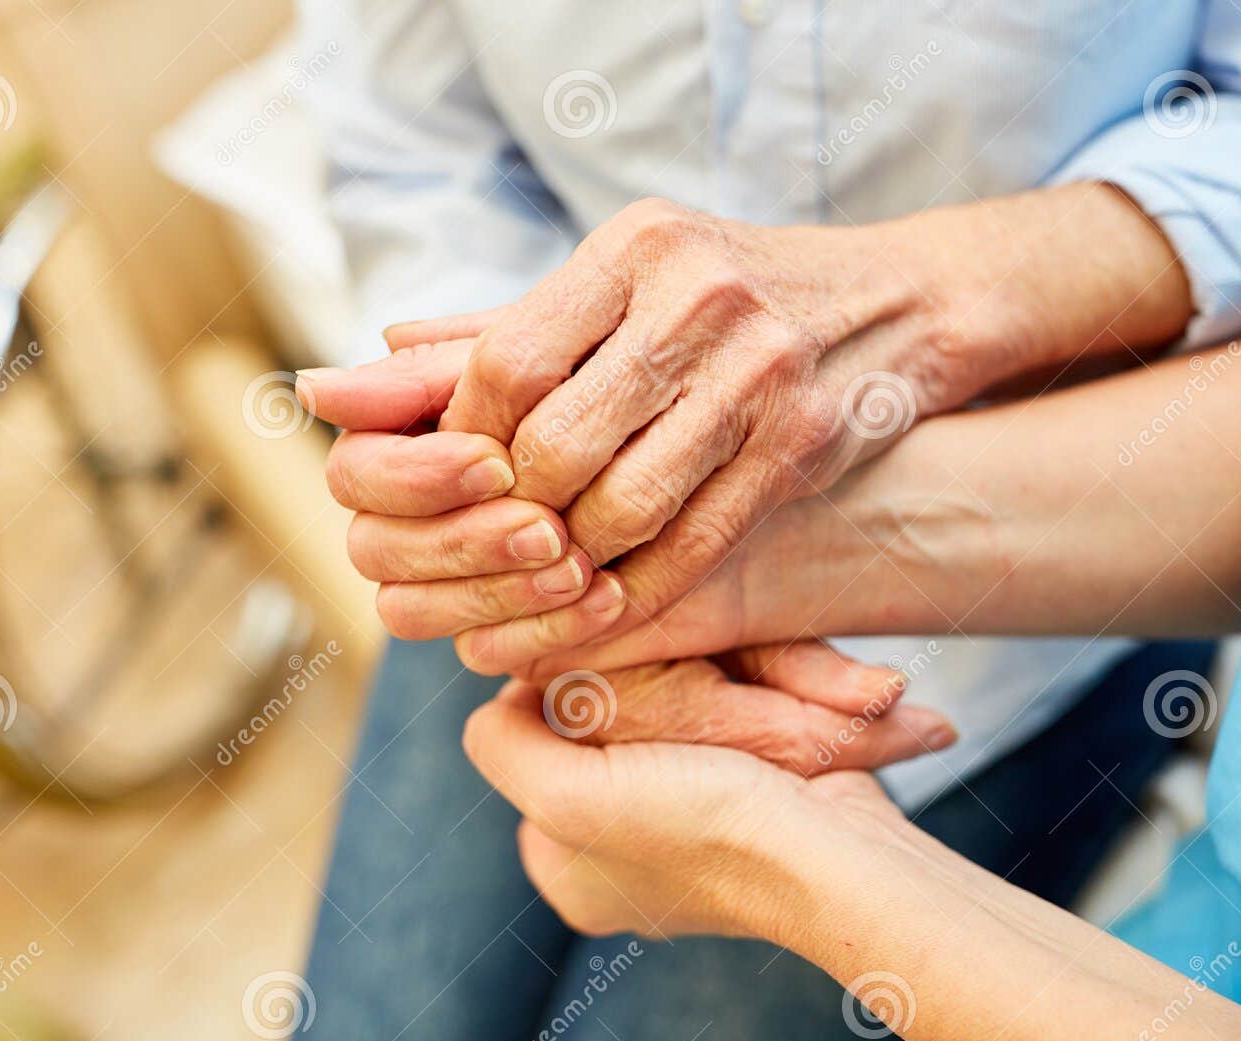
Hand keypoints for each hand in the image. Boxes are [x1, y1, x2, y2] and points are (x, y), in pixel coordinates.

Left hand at [303, 185, 1192, 668]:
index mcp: (636, 245)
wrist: (891, 306)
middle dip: (515, 510)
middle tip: (505, 538)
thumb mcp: (619, 285)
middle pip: (555, 443)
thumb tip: (350, 372)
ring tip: (557, 566)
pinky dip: (641, 584)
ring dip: (575, 556)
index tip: (462, 478)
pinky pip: (696, 539)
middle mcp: (699, 295)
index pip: (507, 360)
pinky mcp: (801, 438)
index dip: (466, 438)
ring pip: (622, 504)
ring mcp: (760, 368)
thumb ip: (489, 332)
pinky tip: (614, 596)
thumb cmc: (728, 294)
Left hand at [464, 654, 931, 939]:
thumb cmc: (701, 830)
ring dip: (672, 683)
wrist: (836, 848)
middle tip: (647, 670)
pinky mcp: (754, 790)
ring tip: (695, 669)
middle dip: (618, 693)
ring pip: (655, 716)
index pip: (530, 756)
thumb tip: (504, 695)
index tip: (590, 682)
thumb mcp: (561, 797)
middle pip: (595, 733)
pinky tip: (734, 675)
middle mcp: (627, 858)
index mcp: (573, 875)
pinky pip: (713, 717)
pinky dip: (722, 691)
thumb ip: (502, 744)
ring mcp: (695, 826)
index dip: (551, 706)